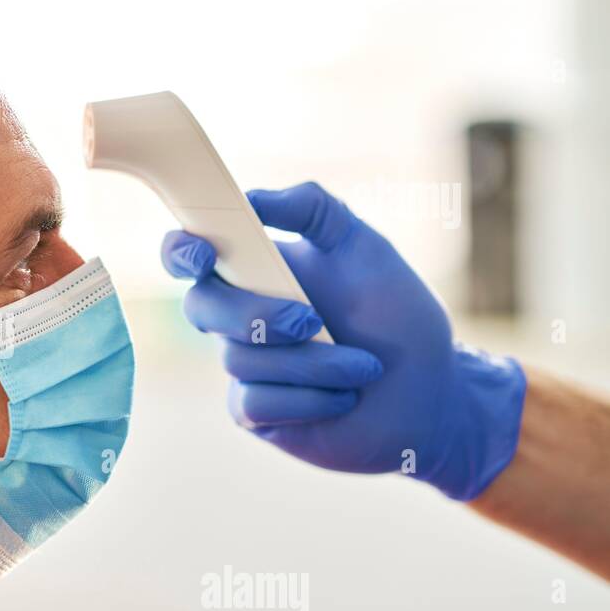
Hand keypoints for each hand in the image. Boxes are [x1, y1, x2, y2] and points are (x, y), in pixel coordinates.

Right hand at [161, 182, 526, 500]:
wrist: (430, 393)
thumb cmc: (396, 316)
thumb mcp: (365, 248)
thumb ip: (314, 209)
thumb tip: (252, 198)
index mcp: (255, 269)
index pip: (189, 254)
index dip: (179, 252)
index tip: (202, 256)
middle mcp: (239, 316)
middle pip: (200, 308)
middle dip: (256, 315)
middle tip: (312, 321)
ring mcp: (243, 365)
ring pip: (241, 359)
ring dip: (313, 363)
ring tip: (365, 368)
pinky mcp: (254, 412)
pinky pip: (258, 402)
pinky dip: (310, 398)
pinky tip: (345, 398)